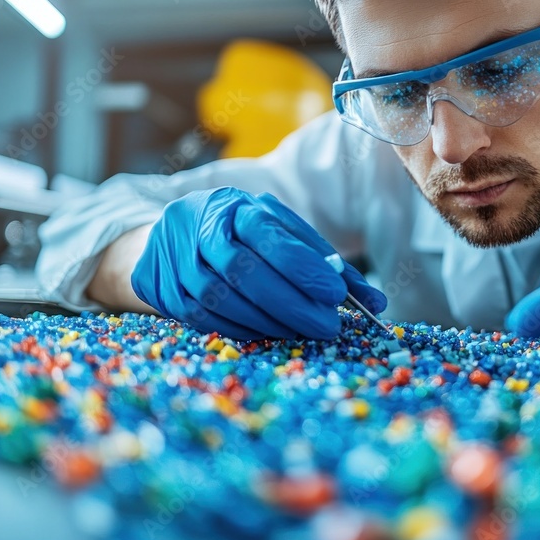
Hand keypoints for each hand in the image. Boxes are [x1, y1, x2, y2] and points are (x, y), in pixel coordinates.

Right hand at [131, 187, 385, 339]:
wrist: (177, 230)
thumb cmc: (244, 232)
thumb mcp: (284, 233)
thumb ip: (326, 263)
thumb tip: (374, 300)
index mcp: (235, 207)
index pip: (270, 237)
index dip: (303, 268)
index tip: (336, 294)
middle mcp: (200, 229)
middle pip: (245, 272)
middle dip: (291, 304)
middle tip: (327, 326)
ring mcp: (178, 260)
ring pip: (222, 298)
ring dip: (267, 321)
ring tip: (302, 332)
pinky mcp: (164, 290)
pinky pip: (204, 318)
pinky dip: (241, 329)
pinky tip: (268, 333)